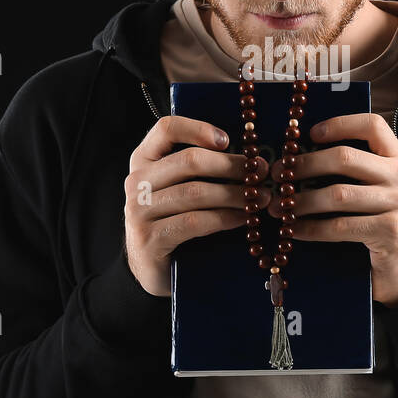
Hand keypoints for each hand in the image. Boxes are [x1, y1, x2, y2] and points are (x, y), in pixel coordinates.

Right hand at [124, 116, 270, 296]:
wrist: (152, 268)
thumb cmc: (174, 220)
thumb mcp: (180, 187)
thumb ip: (201, 169)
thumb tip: (252, 157)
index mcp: (144, 160)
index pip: (166, 129)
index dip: (199, 128)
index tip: (228, 139)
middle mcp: (137, 182)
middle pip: (189, 161)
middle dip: (231, 165)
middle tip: (260, 173)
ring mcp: (139, 211)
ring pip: (195, 192)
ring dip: (234, 194)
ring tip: (260, 198)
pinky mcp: (149, 239)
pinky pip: (194, 222)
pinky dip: (224, 218)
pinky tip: (242, 218)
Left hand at [268, 112, 397, 307]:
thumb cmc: (383, 229)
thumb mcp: (377, 193)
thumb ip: (355, 174)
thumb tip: (297, 160)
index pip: (372, 126)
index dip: (339, 124)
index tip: (310, 134)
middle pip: (345, 158)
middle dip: (304, 165)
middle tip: (277, 174)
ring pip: (338, 194)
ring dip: (301, 201)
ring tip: (278, 208)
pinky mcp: (391, 231)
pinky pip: (340, 226)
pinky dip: (312, 228)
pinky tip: (294, 230)